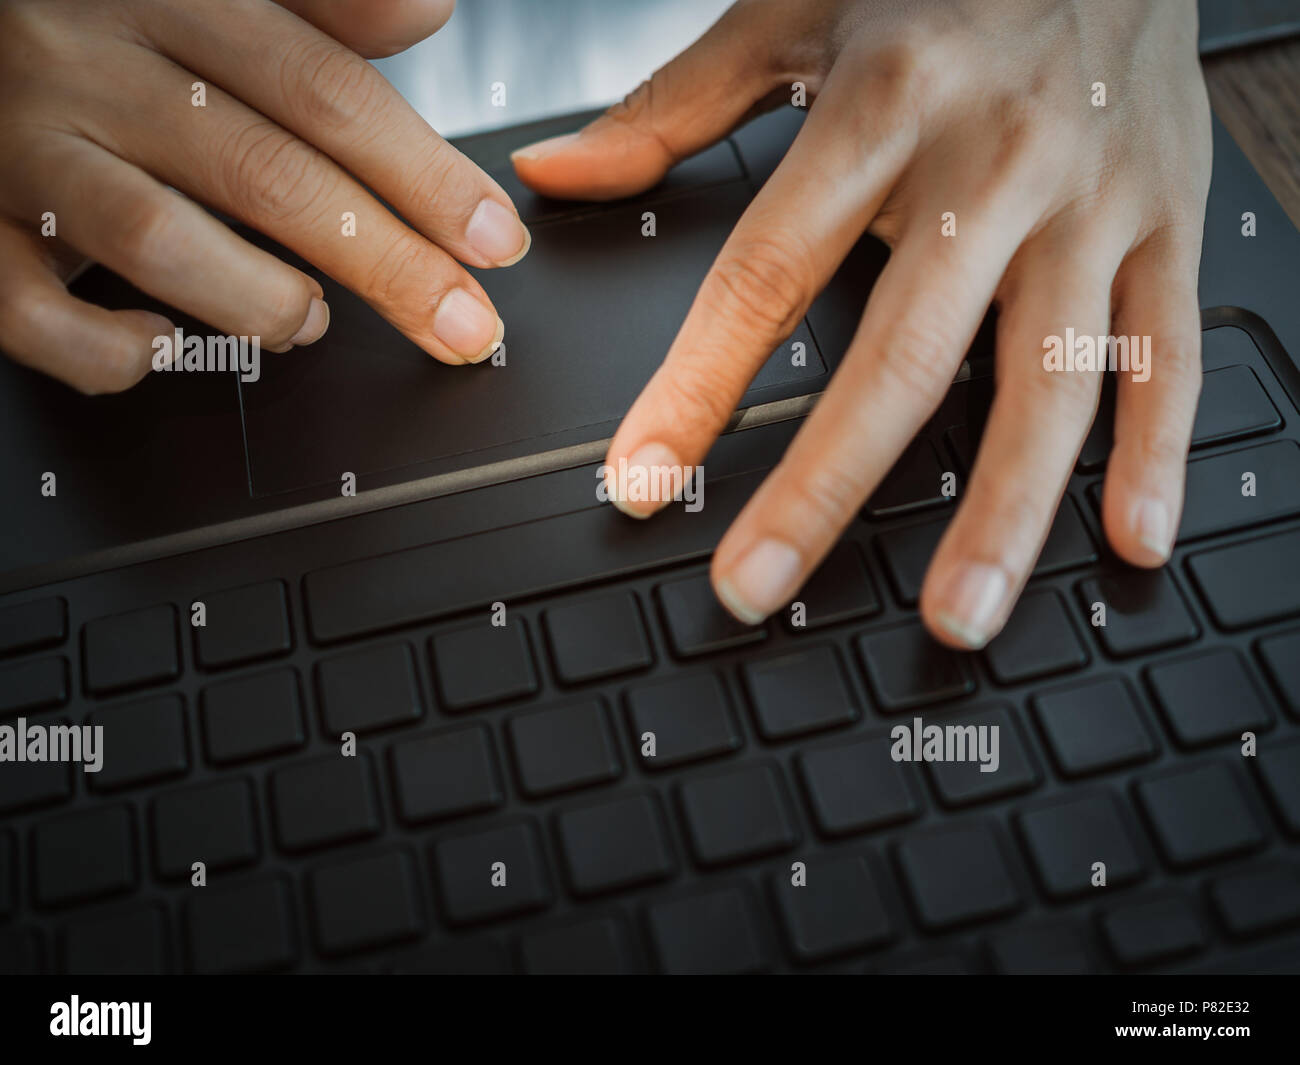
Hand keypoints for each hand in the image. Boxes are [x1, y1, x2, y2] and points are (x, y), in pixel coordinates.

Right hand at [0, 0, 527, 392]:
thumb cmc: (99, 18)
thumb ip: (318, 8)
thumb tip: (427, 11)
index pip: (324, 90)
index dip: (424, 173)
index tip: (493, 239)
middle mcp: (91, 64)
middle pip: (268, 172)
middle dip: (388, 263)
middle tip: (461, 324)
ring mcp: (23, 147)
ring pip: (155, 236)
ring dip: (261, 301)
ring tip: (311, 323)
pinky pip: (31, 310)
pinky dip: (110, 349)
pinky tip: (162, 347)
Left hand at [512, 0, 1210, 648]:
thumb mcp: (794, 12)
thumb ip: (674, 108)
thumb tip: (559, 176)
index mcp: (884, 105)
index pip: (766, 275)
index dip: (696, 389)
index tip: (643, 479)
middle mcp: (992, 163)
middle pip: (900, 358)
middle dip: (822, 489)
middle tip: (757, 586)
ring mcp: (1092, 203)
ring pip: (1047, 380)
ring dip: (1001, 514)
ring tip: (955, 614)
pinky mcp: (1169, 224)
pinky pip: (1167, 350)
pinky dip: (1156, 449)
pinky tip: (1128, 539)